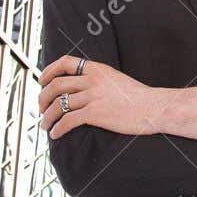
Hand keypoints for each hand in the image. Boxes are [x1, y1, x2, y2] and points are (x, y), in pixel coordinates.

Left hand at [38, 56, 161, 138]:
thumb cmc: (139, 98)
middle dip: (43, 98)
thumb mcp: (116, 80)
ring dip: (47, 117)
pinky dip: (57, 129)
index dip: (48, 71)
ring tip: (45, 125)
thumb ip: (98, 81)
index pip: (65, 62)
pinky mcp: (95, 113)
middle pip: (56, 85)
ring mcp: (93, 96)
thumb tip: (80, 90)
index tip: (42, 82)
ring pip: (58, 104)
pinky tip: (56, 134)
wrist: (155, 108)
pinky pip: (67, 120)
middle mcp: (93, 80)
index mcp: (98, 69)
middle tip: (41, 108)